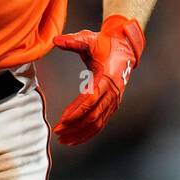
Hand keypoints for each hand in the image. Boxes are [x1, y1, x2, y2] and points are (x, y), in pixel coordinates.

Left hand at [51, 14, 144, 145]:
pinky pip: (101, 123)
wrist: (124, 48)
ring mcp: (114, 101)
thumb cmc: (105, 44)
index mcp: (107, 77)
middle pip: (93, 115)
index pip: (91, 99)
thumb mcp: (90, 39)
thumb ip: (73, 41)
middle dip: (75, 126)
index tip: (62, 120)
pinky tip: (74, 139)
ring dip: (80, 133)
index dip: (76, 111)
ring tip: (63, 139)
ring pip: (97, 123)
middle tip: (57, 131)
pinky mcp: (112, 105)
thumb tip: (55, 40)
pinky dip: (88, 133)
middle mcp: (113, 92)